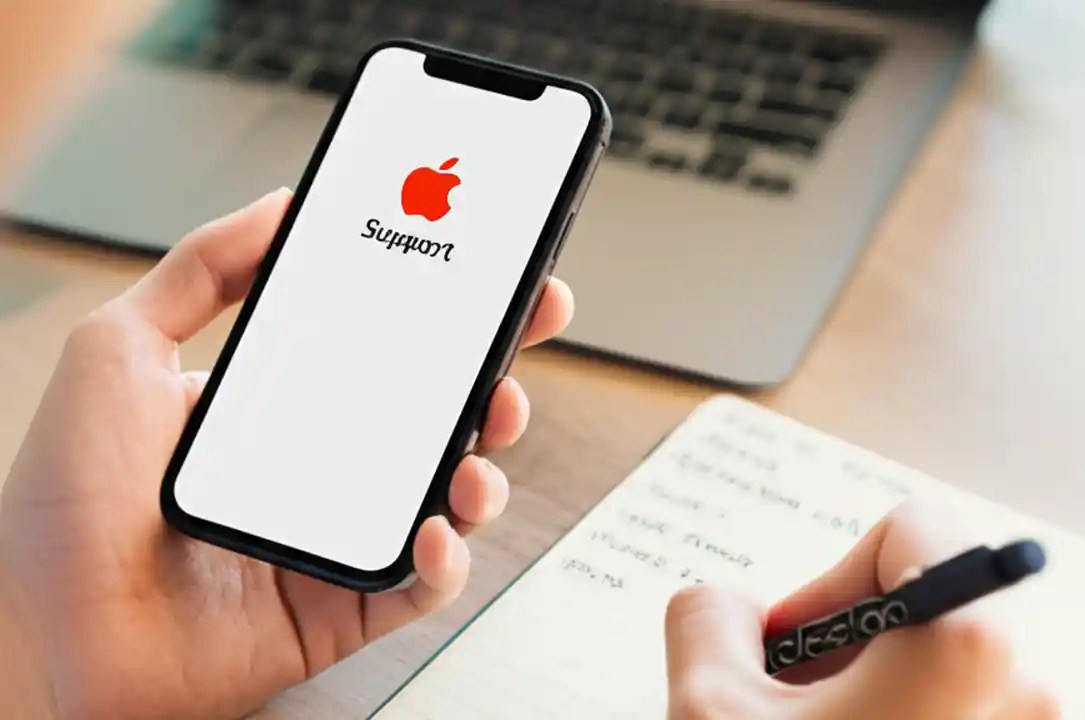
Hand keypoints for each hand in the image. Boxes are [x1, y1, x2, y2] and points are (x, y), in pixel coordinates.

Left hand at [0, 189, 574, 718]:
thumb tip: (279, 205)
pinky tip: (435, 529)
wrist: (43, 628)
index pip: (384, 352)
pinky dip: (446, 560)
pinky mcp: (339, 607)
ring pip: (446, 499)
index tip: (492, 276)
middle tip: (518, 341)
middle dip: (493, 378)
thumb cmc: (62, 499)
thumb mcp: (119, 347)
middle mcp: (320, 470)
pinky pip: (417, 584)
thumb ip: (200, 267)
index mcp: (283, 408)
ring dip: (486, 466)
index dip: (447, 316)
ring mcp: (335, 538)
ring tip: (482, 442)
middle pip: (434, 420)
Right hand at [664, 500, 1059, 719]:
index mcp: (968, 647)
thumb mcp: (710, 711)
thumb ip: (708, 616)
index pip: (914, 528)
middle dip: (851, 641)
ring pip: (944, 660)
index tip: (796, 639)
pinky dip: (907, 716)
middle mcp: (1026, 686)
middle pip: (930, 597)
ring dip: (874, 687)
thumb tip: (721, 605)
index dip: (834, 576)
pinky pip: (967, 706)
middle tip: (793, 698)